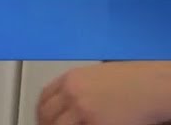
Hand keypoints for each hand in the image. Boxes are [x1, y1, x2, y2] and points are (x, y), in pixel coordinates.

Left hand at [38, 62, 170, 124]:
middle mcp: (72, 94)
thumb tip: (67, 106)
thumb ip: (79, 89)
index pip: (43, 99)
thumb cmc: (136, 80)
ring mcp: (83, 111)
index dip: (42, 113)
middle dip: (47, 124)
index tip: (44, 120)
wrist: (155, 86)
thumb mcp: (98, 77)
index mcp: (70, 80)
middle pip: (47, 115)